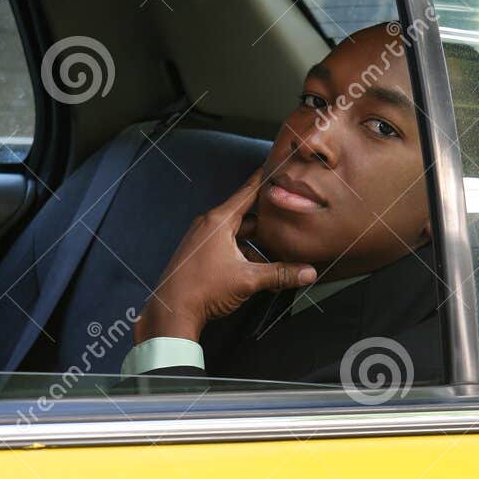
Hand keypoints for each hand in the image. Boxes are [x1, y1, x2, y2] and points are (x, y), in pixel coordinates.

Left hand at [133, 169, 317, 343]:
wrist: (171, 311)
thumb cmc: (202, 289)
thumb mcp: (248, 280)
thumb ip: (280, 274)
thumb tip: (307, 272)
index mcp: (218, 221)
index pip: (248, 192)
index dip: (265, 180)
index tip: (277, 167)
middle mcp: (208, 225)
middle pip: (245, 216)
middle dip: (267, 223)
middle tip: (287, 223)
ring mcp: (201, 240)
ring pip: (236, 234)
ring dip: (255, 245)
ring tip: (275, 257)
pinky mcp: (198, 254)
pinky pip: (225, 246)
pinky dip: (241, 253)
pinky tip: (254, 270)